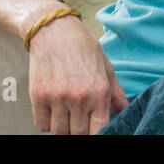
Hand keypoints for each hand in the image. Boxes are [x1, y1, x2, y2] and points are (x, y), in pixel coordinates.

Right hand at [28, 13, 128, 134]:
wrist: (53, 29)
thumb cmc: (81, 46)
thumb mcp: (105, 67)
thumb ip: (116, 94)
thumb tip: (125, 111)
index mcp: (99, 91)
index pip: (99, 131)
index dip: (96, 133)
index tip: (92, 128)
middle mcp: (79, 96)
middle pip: (78, 134)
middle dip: (78, 129)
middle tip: (77, 118)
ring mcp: (57, 97)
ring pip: (59, 132)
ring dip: (61, 127)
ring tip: (64, 112)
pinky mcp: (38, 96)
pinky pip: (41, 125)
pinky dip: (46, 122)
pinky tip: (52, 110)